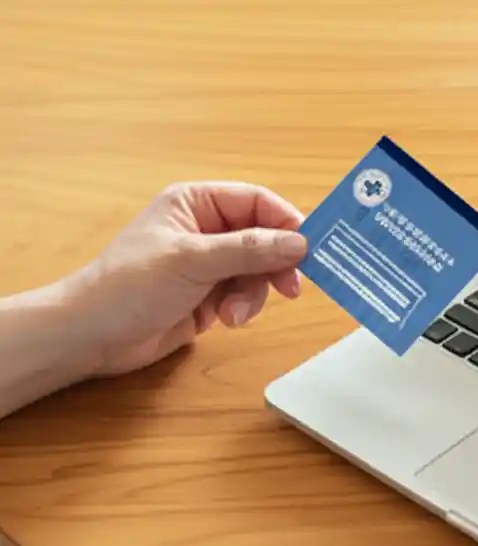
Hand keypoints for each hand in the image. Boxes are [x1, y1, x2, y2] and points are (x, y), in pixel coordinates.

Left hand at [65, 182, 307, 375]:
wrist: (92, 336)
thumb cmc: (130, 286)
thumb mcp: (193, 260)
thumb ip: (250, 249)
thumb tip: (301, 242)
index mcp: (196, 203)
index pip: (257, 202)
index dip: (286, 222)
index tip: (311, 248)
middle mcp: (206, 229)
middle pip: (265, 238)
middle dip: (275, 264)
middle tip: (292, 288)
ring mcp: (208, 264)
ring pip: (258, 271)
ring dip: (254, 293)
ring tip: (235, 313)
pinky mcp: (209, 296)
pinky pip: (245, 295)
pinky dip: (243, 308)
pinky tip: (225, 320)